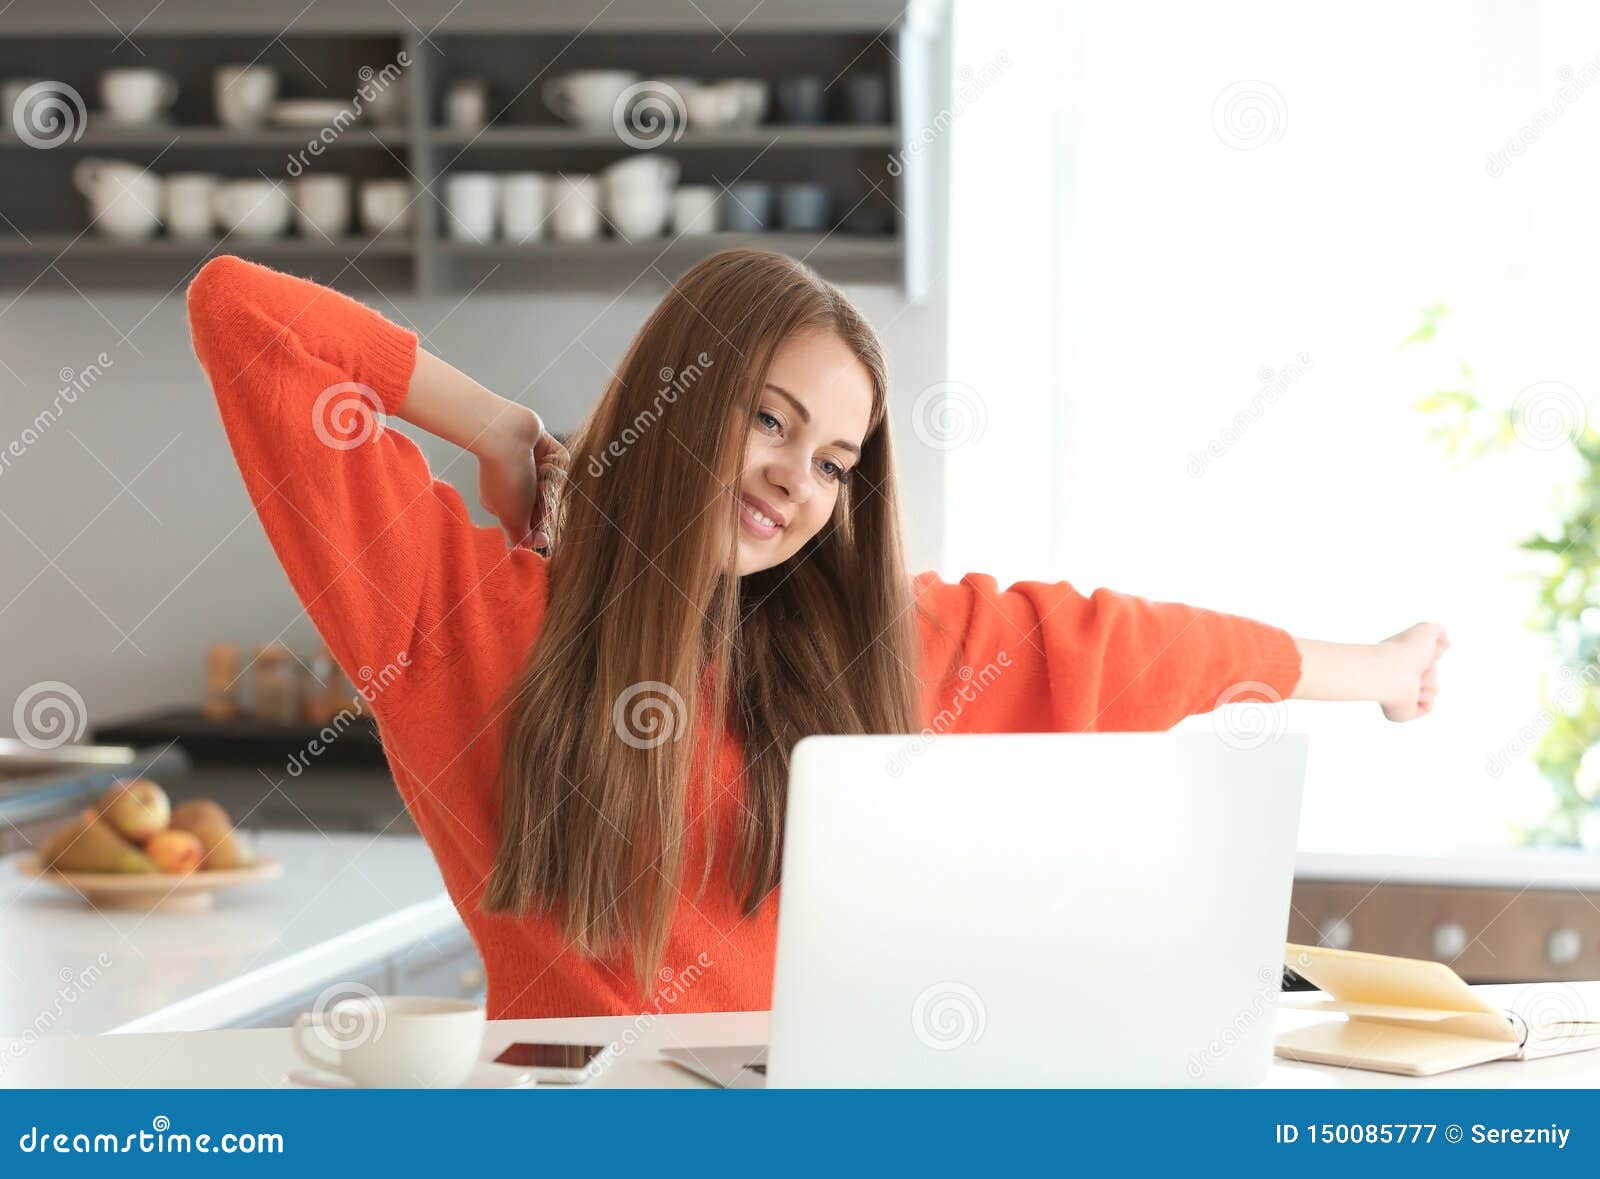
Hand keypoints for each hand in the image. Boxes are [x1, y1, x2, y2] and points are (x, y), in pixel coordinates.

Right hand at [477, 409, 566, 551]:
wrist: (506, 436)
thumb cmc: (506, 479)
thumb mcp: (512, 518)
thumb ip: (523, 538)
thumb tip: (538, 546)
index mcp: (504, 501)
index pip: (532, 520)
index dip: (539, 523)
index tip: (539, 524)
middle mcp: (517, 483)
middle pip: (546, 503)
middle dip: (546, 503)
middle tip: (537, 495)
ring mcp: (531, 464)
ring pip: (556, 484)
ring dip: (550, 484)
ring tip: (539, 477)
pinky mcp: (545, 447)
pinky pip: (561, 464)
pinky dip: (555, 465)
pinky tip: (542, 460)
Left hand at [1377, 622, 1448, 721]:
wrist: (1391, 672)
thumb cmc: (1405, 650)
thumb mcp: (1426, 629)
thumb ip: (1438, 631)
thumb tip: (1444, 645)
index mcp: (1401, 658)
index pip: (1425, 659)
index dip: (1431, 655)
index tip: (1428, 652)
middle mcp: (1399, 675)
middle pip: (1431, 675)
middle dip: (1431, 670)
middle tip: (1418, 667)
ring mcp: (1400, 693)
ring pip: (1432, 690)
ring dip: (1428, 684)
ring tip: (1413, 680)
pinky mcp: (1403, 711)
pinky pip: (1427, 707)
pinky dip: (1425, 699)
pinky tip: (1413, 694)